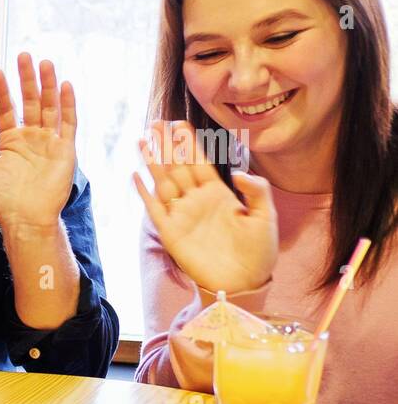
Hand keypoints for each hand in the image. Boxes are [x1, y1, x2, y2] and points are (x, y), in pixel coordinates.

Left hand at [0, 53, 77, 231]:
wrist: (24, 219)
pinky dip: (68, 104)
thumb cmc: (1, 202)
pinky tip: (65, 85)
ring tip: (43, 62)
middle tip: (22, 55)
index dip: (2, 91)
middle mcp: (32, 138)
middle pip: (30, 101)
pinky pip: (69, 123)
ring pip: (49, 107)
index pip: (7, 109)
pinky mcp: (66, 150)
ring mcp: (50, 142)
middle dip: (26, 79)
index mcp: (12, 142)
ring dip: (47, 85)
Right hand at [133, 119, 277, 294]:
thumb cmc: (258, 251)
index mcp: (218, 193)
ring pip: (163, 181)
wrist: (244, 282)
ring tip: (143, 140)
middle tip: (156, 121)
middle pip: (177, 166)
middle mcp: (196, 200)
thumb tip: (238, 172)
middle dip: (167, 144)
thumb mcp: (266, 216)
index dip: (189, 143)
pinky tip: (136, 175)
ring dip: (152, 161)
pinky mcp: (170, 232)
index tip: (179, 123)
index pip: (199, 162)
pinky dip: (144, 192)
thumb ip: (256, 190)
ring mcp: (182, 215)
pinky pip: (154, 208)